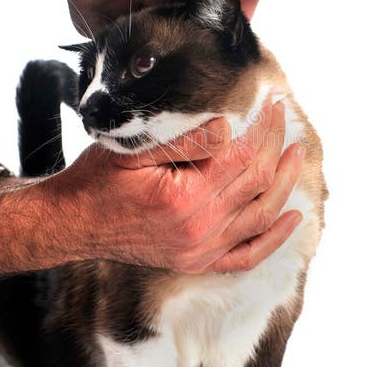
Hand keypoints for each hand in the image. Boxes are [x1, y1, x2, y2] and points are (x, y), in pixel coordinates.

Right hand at [45, 97, 304, 273]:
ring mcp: (200, 251)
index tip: (271, 104)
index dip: (263, 128)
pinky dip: (273, 239)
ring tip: (295, 156)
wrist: (72, 223)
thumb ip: (185, 141)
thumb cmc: (96, 180)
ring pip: (261, 217)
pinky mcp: (197, 262)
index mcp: (185, 198)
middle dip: (276, 147)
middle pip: (258, 184)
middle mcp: (199, 230)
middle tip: (283, 120)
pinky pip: (247, 255)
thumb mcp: (133, 149)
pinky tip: (291, 218)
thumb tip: (230, 127)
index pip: (243, 156)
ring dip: (284, 185)